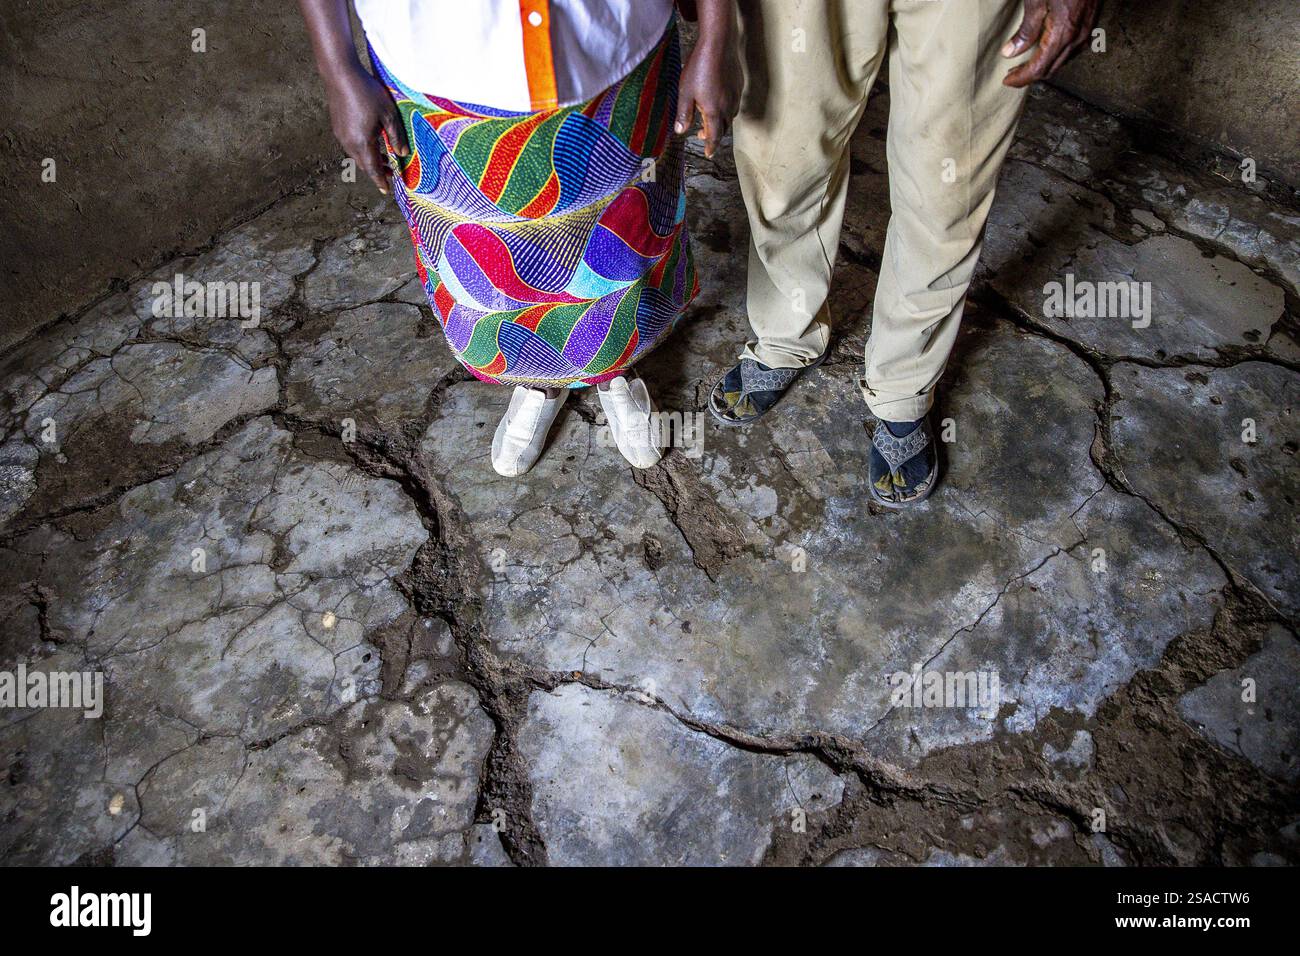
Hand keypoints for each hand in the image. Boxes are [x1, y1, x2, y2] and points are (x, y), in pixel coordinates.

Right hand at [325, 67, 409, 193]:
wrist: (340, 74)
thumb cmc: (367, 92)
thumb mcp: (388, 115)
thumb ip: (396, 137)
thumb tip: (403, 154)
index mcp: (362, 142)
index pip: (373, 169)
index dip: (381, 180)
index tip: (387, 190)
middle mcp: (349, 142)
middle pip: (364, 164)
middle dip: (377, 171)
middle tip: (392, 173)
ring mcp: (340, 134)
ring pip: (357, 155)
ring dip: (370, 159)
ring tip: (385, 158)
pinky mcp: (337, 126)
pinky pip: (351, 145)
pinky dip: (362, 149)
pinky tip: (372, 142)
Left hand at [674, 35, 740, 158]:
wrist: (719, 43)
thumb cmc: (700, 66)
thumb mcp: (685, 92)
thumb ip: (684, 113)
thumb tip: (680, 131)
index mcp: (714, 111)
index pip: (714, 136)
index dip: (710, 146)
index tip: (708, 153)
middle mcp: (728, 106)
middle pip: (724, 128)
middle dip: (714, 135)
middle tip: (702, 135)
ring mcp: (735, 95)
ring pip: (731, 116)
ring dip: (721, 122)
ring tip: (710, 119)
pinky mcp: (738, 84)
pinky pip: (734, 103)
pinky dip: (727, 109)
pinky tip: (719, 102)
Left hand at [1001, 0, 1100, 88]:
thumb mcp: (1036, 2)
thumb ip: (1026, 30)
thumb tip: (1010, 53)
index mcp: (1062, 35)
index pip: (1039, 68)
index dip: (1022, 78)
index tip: (1007, 81)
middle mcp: (1077, 38)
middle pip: (1051, 69)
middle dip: (1030, 75)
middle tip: (1012, 75)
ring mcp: (1086, 31)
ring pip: (1063, 60)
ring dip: (1044, 66)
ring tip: (1025, 64)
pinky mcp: (1090, 24)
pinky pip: (1073, 49)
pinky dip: (1056, 55)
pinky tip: (1046, 51)